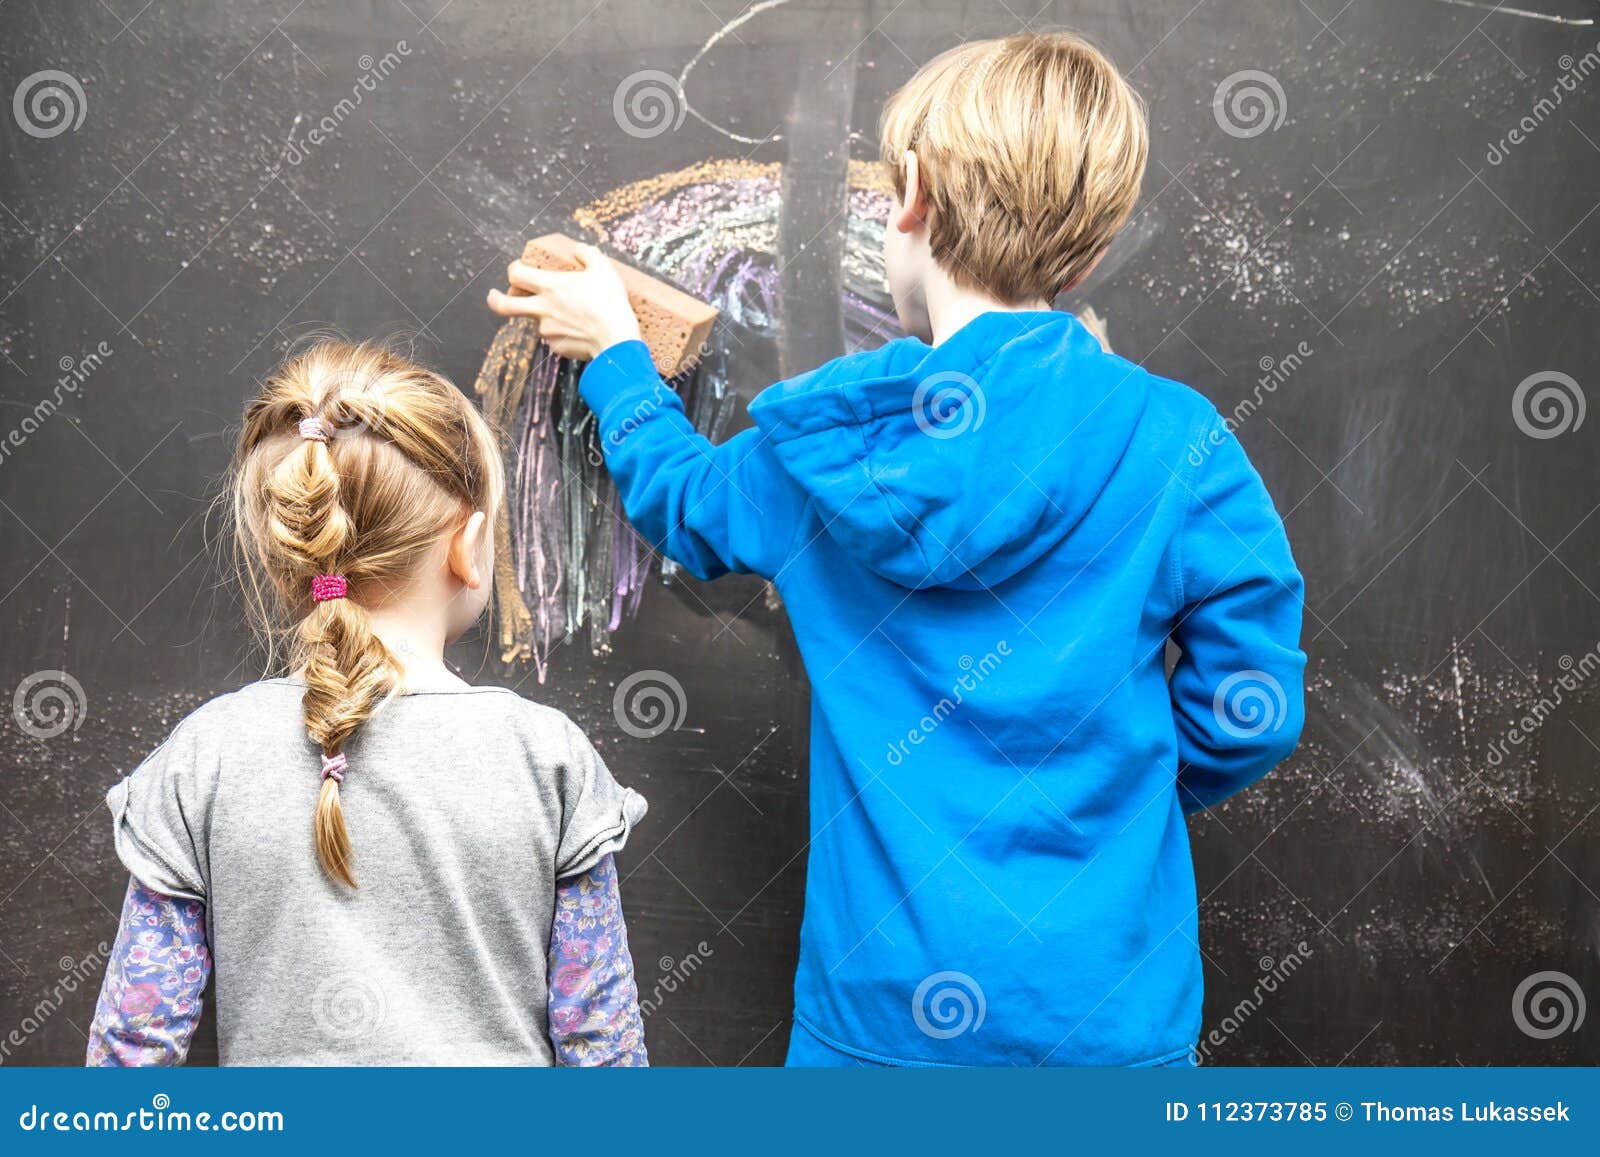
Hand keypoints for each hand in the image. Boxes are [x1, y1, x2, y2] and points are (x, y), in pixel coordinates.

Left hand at [487, 242, 641, 361]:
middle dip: (495, 299)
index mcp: (550, 286)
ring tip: (570, 315)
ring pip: (536, 321)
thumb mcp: (603, 268)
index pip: (516, 274)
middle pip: (504, 305)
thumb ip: (588, 253)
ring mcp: (547, 330)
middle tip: (494, 296)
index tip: (517, 270)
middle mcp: (542, 309)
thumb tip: (579, 249)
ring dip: (544, 316)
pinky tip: (580, 330)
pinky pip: (554, 338)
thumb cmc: (610, 302)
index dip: (513, 269)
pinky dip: (562, 333)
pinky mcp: (557, 347)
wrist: (616, 340)